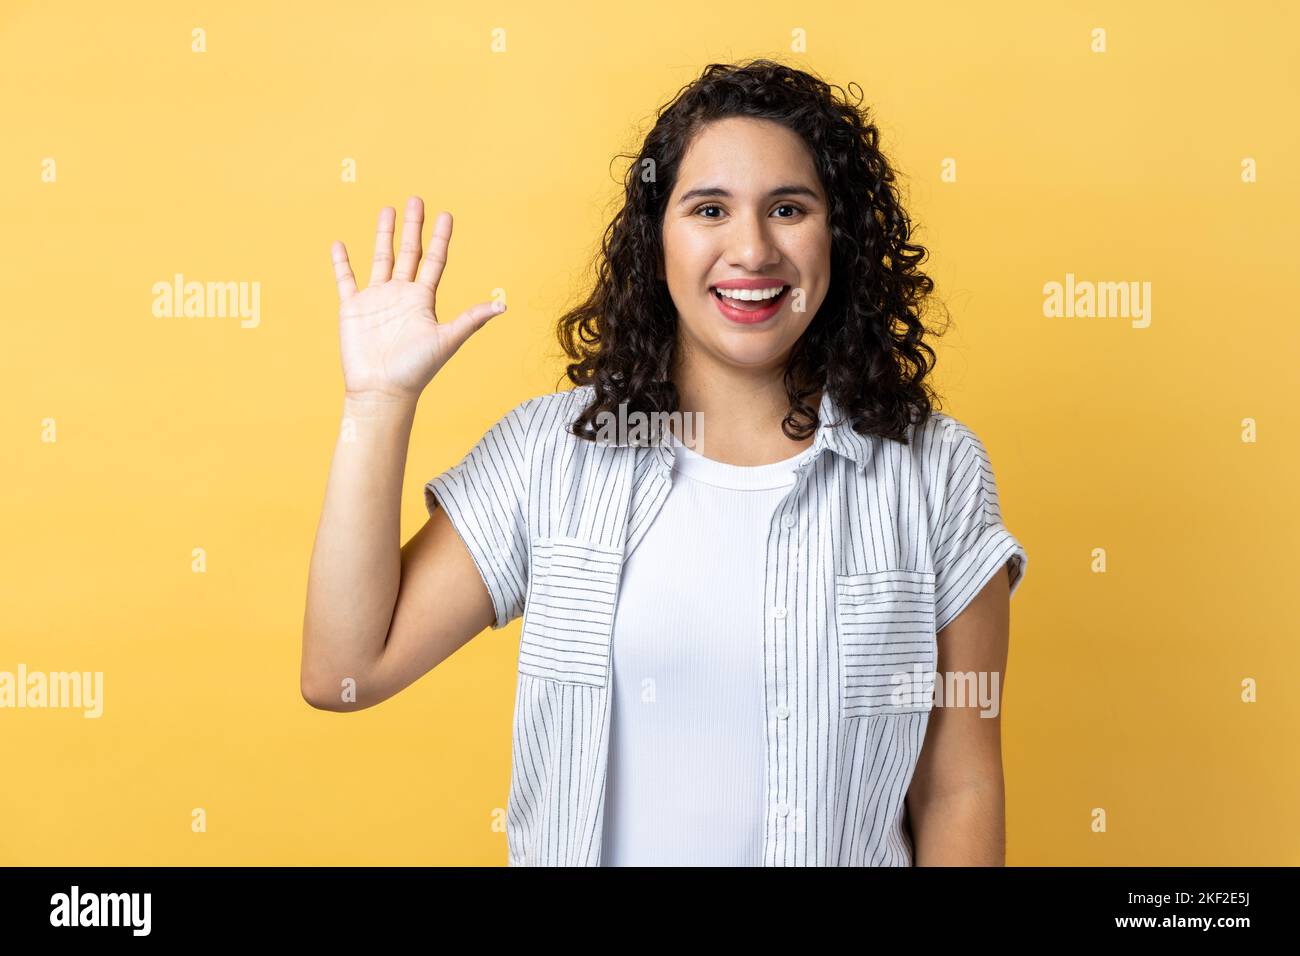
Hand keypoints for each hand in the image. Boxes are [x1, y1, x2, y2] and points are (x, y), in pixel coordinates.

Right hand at [330, 196, 505, 401]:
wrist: (382, 391)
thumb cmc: (416, 370)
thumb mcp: (447, 340)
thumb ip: (471, 319)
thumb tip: (502, 305)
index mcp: (423, 300)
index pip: (434, 261)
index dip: (440, 239)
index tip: (446, 215)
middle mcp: (401, 295)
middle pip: (409, 252)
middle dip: (413, 226)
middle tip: (417, 199)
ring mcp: (376, 299)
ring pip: (381, 259)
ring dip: (383, 235)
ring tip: (386, 210)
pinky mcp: (353, 308)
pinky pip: (346, 279)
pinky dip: (341, 263)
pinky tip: (339, 244)